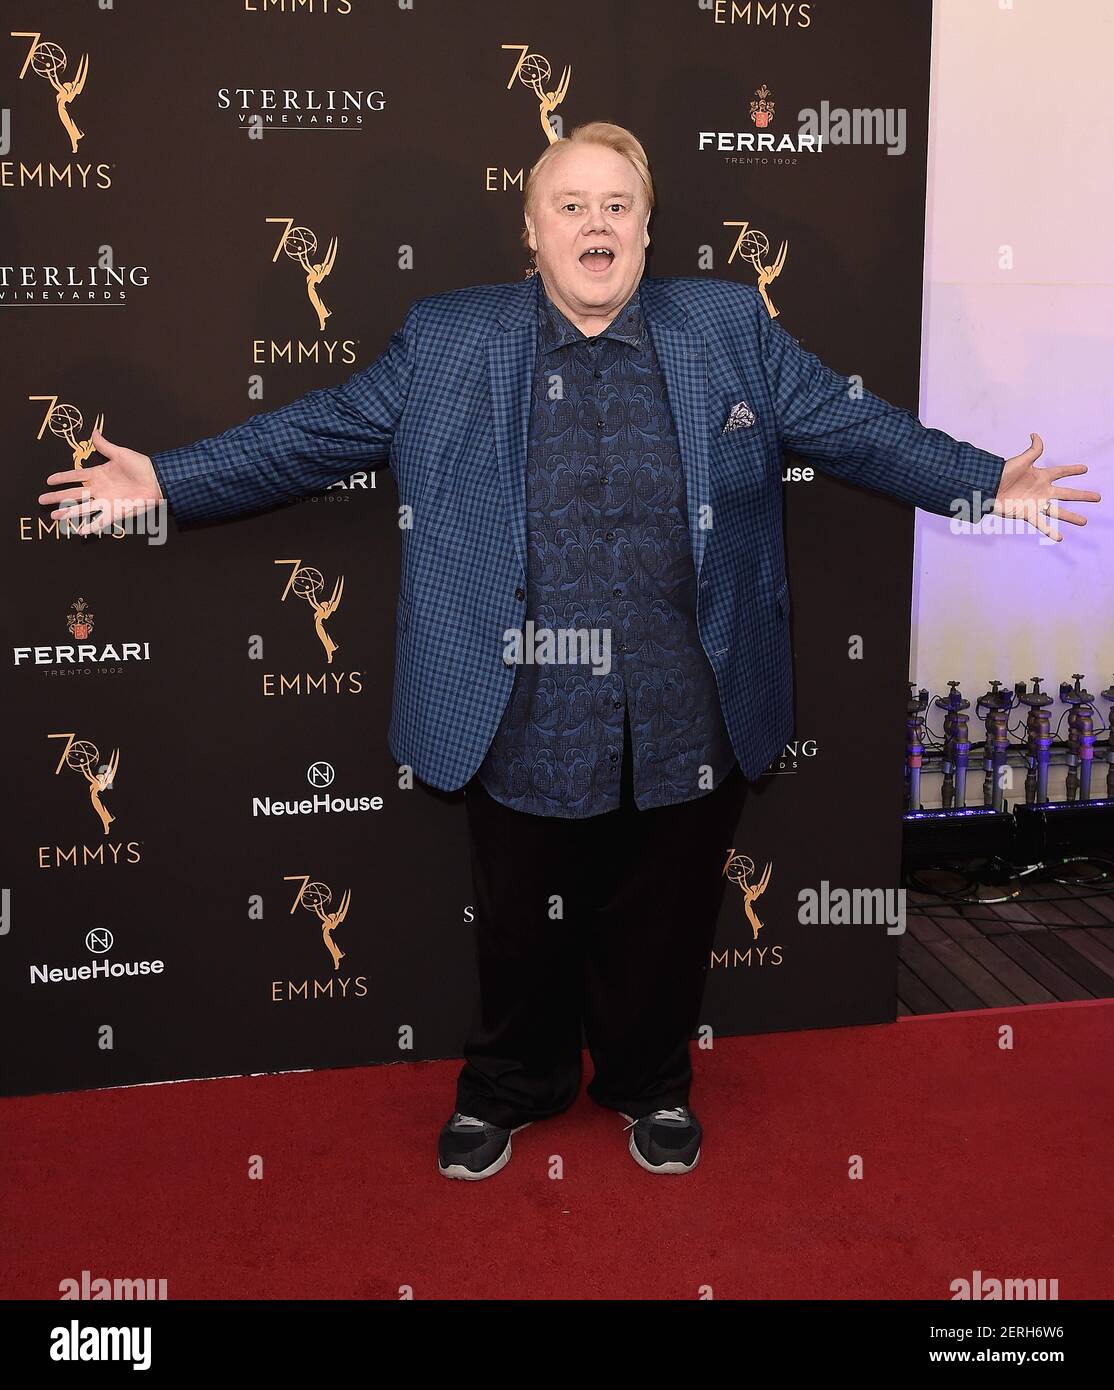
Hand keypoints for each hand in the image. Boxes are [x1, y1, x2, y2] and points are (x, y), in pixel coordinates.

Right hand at [37, 426, 163, 535]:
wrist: (158, 480)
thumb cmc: (141, 466)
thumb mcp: (120, 454)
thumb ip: (105, 445)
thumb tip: (93, 431)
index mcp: (98, 474)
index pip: (75, 476)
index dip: (62, 477)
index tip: (48, 480)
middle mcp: (99, 489)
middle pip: (73, 493)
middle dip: (57, 497)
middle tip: (41, 500)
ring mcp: (106, 501)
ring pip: (82, 508)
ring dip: (68, 512)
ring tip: (54, 517)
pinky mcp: (116, 512)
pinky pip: (101, 521)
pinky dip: (91, 526)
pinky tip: (80, 531)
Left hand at [992, 433, 1100, 542]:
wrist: (988, 488)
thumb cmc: (1002, 473)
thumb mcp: (1021, 461)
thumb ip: (1033, 450)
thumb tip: (1035, 435)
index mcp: (1041, 476)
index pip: (1061, 472)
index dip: (1072, 470)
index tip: (1085, 469)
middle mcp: (1042, 491)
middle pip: (1066, 494)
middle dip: (1082, 495)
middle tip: (1098, 497)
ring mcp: (1036, 503)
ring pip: (1058, 511)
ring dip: (1071, 517)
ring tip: (1084, 521)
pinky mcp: (1028, 514)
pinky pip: (1041, 524)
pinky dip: (1050, 531)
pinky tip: (1060, 538)